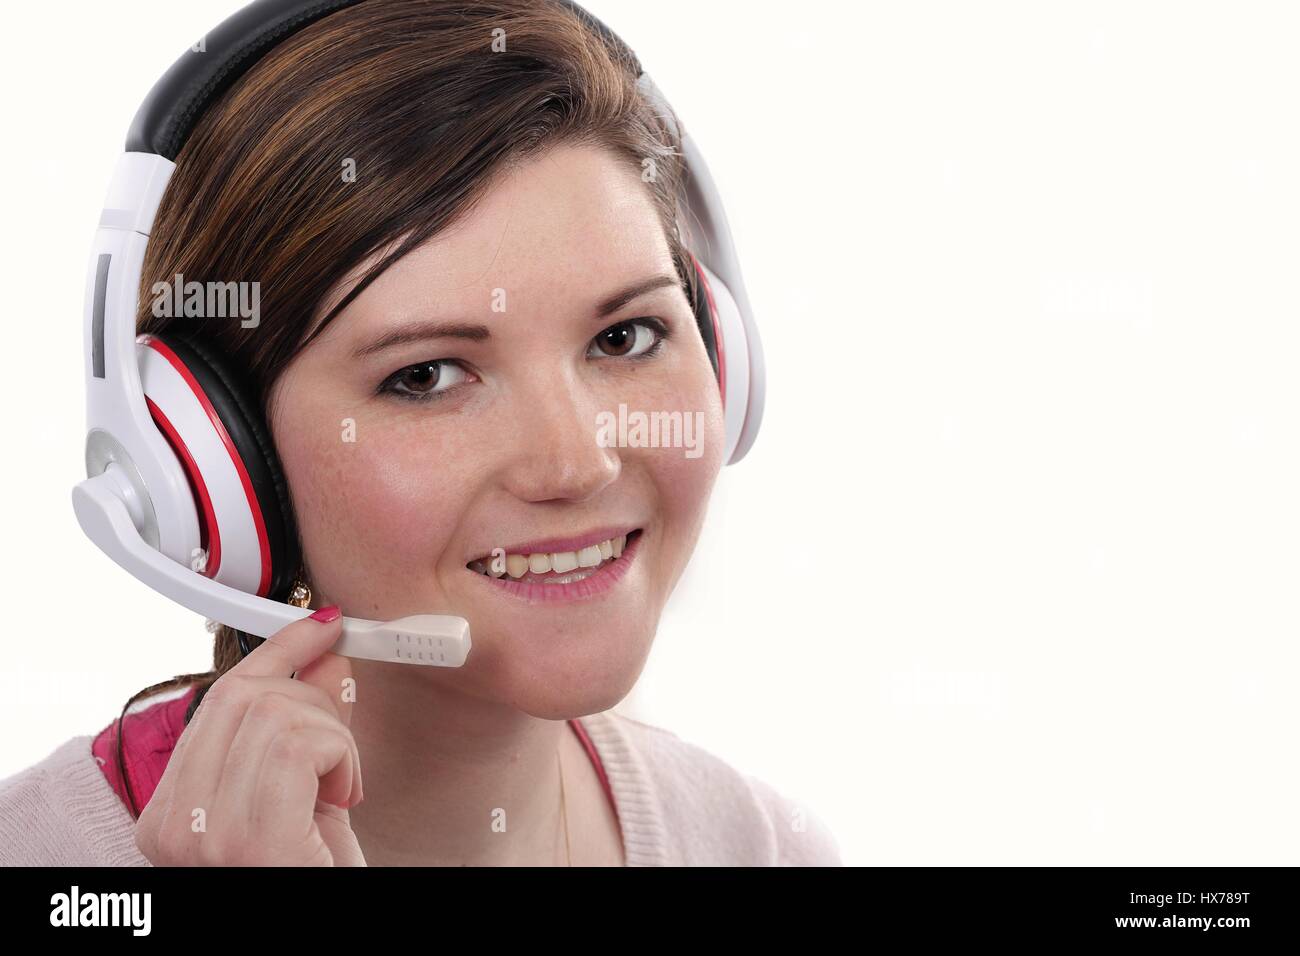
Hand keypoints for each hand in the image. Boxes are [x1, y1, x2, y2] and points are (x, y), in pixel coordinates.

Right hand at [135, 607, 366, 865]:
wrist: (330, 925)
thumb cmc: (316, 872)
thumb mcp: (313, 786)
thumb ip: (311, 720)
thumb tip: (325, 649)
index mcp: (170, 814)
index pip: (220, 701)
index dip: (276, 653)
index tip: (320, 623)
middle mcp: (171, 826)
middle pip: (250, 698)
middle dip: (315, 700)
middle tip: (342, 738)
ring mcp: (201, 836)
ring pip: (280, 715)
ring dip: (333, 740)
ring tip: (337, 789)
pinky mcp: (246, 840)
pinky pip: (299, 745)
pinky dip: (340, 759)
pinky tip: (342, 798)